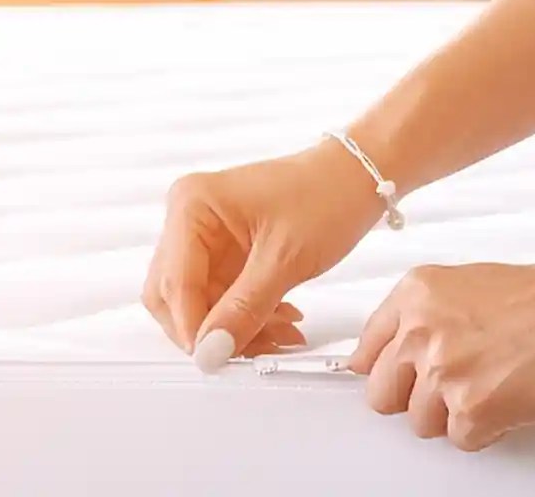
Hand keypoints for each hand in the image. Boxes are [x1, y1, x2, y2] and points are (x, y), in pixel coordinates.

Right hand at [142, 140, 385, 368]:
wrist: (360, 176)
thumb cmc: (327, 193)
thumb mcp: (285, 258)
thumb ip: (244, 308)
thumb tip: (211, 350)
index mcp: (192, 206)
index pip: (174, 283)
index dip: (193, 327)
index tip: (216, 358)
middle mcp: (191, 217)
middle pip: (174, 295)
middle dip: (210, 329)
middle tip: (245, 351)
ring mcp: (208, 235)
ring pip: (201, 301)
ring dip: (235, 326)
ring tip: (280, 335)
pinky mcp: (228, 250)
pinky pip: (224, 296)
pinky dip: (249, 314)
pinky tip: (282, 320)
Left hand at [347, 259, 534, 450]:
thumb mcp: (466, 285)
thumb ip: (423, 317)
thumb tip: (397, 349)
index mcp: (415, 295)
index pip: (367, 351)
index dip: (388, 371)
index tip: (394, 378)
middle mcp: (420, 330)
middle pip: (382, 395)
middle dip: (414, 398)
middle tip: (453, 385)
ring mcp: (443, 371)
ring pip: (421, 423)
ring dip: (455, 414)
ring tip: (493, 383)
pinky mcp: (472, 408)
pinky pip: (461, 440)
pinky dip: (487, 429)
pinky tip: (509, 398)